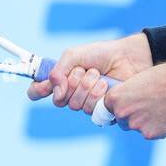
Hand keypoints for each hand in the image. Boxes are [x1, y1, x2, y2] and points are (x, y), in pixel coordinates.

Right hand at [27, 33, 151, 114]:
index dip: (37, 91)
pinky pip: (90, 110)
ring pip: (74, 105)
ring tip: (97, 75)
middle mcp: (71, 94)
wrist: (128, 58)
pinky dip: (97, 94)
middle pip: (58, 100)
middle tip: (83, 70)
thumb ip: (58, 71)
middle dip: (71, 83)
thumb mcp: (74, 55)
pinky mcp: (101, 110)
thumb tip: (56, 92)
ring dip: (86, 86)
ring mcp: (85, 103)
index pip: (38, 91)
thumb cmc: (101, 54)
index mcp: (61, 79)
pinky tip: (105, 85)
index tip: (43, 85)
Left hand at [102, 60, 165, 139]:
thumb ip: (128, 95)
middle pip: (122, 120)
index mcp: (116, 97)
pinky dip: (157, 127)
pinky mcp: (150, 135)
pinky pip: (150, 133)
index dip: (120, 106)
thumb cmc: (164, 78)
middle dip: (132, 116)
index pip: (108, 108)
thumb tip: (126, 106)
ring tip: (160, 108)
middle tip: (148, 106)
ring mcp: (136, 125)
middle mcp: (122, 113)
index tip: (129, 104)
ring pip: (136, 128)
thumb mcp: (139, 80)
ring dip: (145, 122)